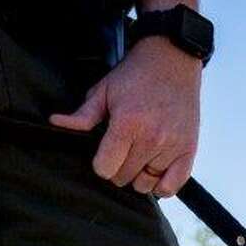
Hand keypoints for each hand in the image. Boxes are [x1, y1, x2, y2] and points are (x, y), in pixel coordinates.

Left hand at [47, 36, 202, 196]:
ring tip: (139, 156)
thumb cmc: (136, 75)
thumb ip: (83, 115)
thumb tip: (56, 123)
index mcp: (127, 124)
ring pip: (145, 184)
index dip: (100, 162)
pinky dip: (161, 184)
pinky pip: (171, 186)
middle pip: (123, 178)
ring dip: (139, 175)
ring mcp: (172, 145)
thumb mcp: (104, 90)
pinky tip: (155, 169)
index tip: (105, 151)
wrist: (172, 60)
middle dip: (118, 167)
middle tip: (122, 149)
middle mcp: (151, 137)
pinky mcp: (188, 150)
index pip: (104, 168)